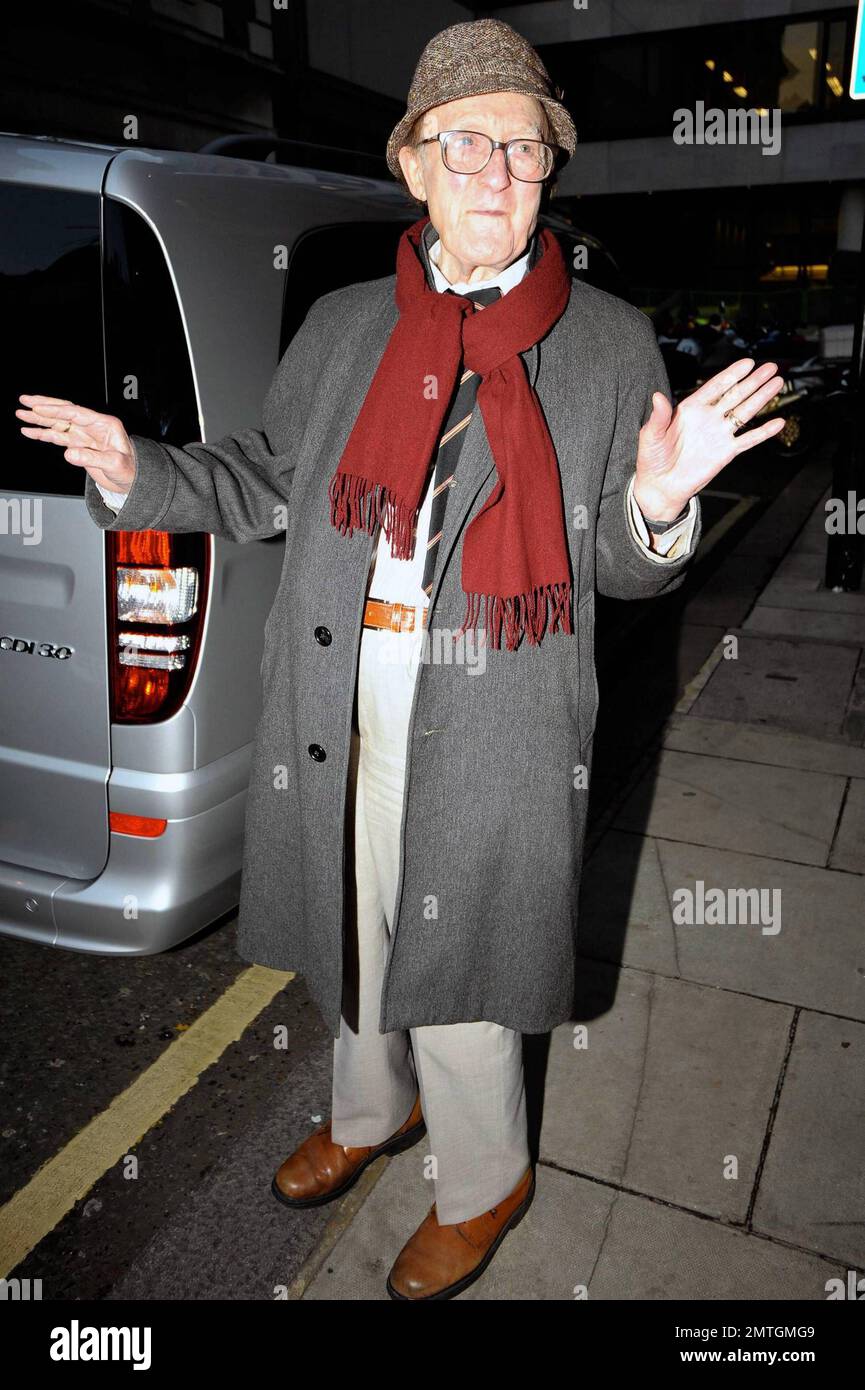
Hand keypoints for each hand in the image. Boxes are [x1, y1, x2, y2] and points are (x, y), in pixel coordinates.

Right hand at [15, 395, 136, 495]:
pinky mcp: (79, 445)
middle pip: (64, 411)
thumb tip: (68, 454)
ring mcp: (84, 435)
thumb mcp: (114, 464)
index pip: (76, 412)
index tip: (38, 407)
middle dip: (43, 406)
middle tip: (24, 400)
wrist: (132, 481)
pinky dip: (43, 434)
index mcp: (104, 424)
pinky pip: (58, 437)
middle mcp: (93, 426)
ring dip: (39, 419)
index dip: (56, 410)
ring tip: (21, 414)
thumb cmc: (130, 470)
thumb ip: (92, 458)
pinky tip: (30, 431)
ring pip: (58, 423)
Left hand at [633, 359, 786, 520]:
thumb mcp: (651, 435)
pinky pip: (748, 440)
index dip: (732, 374)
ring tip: (777, 382)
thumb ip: (659, 416)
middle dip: (753, 381)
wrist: (661, 486)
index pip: (716, 387)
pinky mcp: (726, 452)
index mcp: (691, 409)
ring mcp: (719, 434)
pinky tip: (778, 423)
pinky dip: (763, 432)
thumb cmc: (653, 459)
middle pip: (736, 395)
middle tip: (770, 367)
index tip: (747, 363)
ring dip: (762, 397)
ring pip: (745, 412)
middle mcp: (708, 418)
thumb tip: (657, 396)